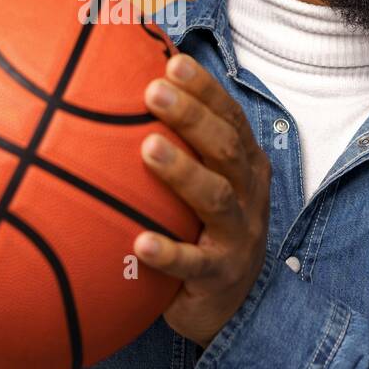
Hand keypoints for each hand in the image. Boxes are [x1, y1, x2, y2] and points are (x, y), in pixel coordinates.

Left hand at [134, 53, 271, 348]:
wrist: (233, 306)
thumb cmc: (203, 227)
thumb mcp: (203, 182)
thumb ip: (176, 143)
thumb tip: (120, 87)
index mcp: (244, 164)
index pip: (229, 117)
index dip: (205, 89)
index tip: (173, 62)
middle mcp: (248, 193)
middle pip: (226, 147)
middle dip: (192, 116)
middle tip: (152, 92)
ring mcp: (238, 235)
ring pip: (216, 198)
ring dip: (183, 171)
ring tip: (148, 148)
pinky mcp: (219, 276)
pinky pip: (195, 264)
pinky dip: (169, 253)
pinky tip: (138, 243)